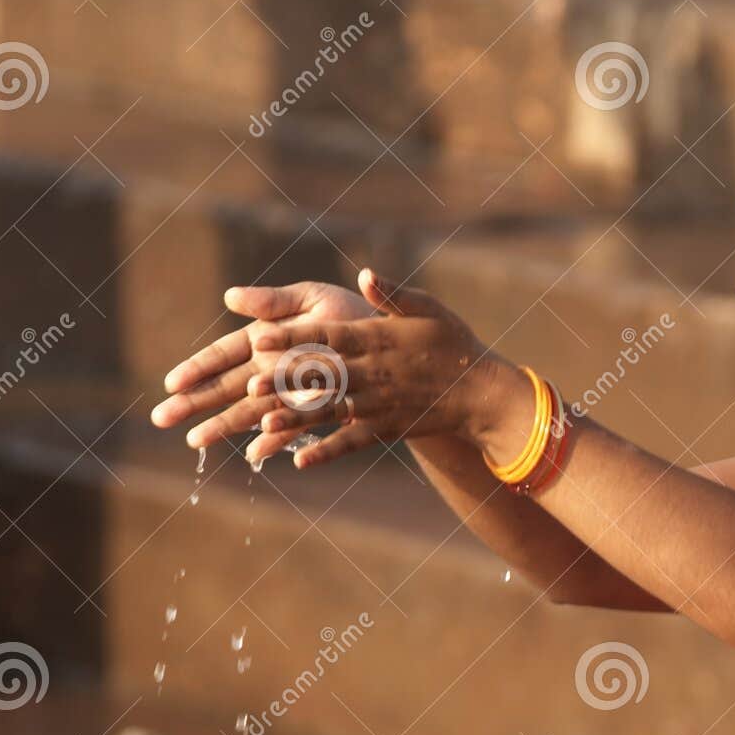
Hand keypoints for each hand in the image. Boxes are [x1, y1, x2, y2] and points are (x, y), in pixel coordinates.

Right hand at [149, 280, 374, 456]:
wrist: (391, 339)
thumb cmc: (349, 313)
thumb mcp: (312, 299)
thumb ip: (273, 302)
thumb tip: (229, 296)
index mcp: (267, 338)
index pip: (224, 354)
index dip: (198, 368)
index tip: (171, 383)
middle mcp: (273, 367)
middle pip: (227, 387)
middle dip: (194, 403)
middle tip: (161, 418)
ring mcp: (292, 391)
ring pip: (251, 411)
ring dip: (223, 426)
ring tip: (194, 442)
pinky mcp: (316, 409)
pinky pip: (293, 427)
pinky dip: (275, 439)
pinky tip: (256, 455)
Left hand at [240, 269, 512, 467]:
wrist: (484, 394)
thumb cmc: (456, 345)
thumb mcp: (430, 309)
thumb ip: (393, 295)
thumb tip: (364, 274)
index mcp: (379, 340)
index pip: (328, 337)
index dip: (293, 338)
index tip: (261, 337)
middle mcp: (376, 374)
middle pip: (323, 378)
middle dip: (285, 382)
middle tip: (249, 385)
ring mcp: (380, 405)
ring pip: (332, 412)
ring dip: (298, 420)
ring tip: (264, 425)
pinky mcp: (387, 429)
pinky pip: (352, 442)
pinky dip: (327, 452)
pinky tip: (299, 460)